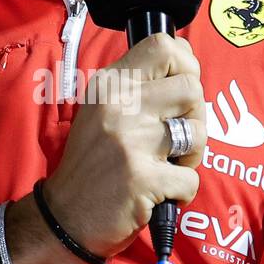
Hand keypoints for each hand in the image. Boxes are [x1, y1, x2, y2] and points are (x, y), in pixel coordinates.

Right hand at [44, 31, 206, 260]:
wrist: (65, 217)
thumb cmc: (93, 165)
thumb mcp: (104, 111)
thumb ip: (140, 87)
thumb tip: (189, 67)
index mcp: (109, 85)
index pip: (163, 46)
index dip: (187, 65)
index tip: (182, 90)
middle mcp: (118, 106)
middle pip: (191, 88)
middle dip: (196, 117)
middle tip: (176, 139)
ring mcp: (130, 141)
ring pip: (198, 132)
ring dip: (193, 155)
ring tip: (167, 165)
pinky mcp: (142, 178)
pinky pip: (191, 179)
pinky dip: (182, 192)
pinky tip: (159, 192)